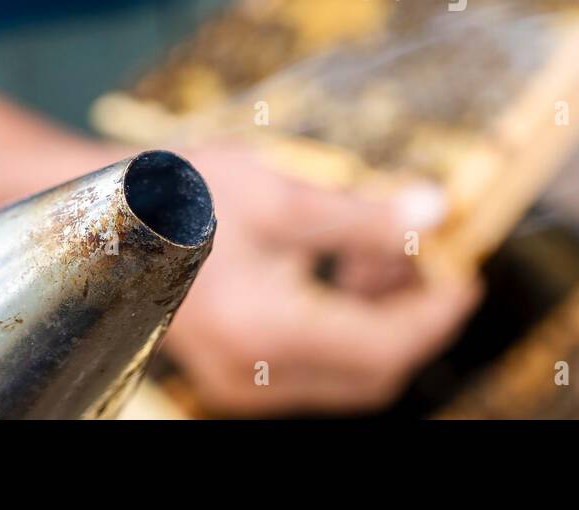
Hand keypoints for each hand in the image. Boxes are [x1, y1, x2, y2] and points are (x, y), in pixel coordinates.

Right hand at [163, 142, 481, 414]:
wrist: (113, 215)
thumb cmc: (189, 195)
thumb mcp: (286, 195)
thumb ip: (365, 215)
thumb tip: (435, 213)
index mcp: (267, 331)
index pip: (383, 347)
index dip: (435, 315)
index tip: (466, 273)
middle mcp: (254, 375)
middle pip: (371, 372)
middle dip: (410, 315)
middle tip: (426, 254)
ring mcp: (242, 383)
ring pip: (346, 371)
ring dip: (379, 316)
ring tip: (378, 244)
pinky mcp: (237, 373)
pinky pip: (315, 364)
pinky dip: (344, 322)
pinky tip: (343, 265)